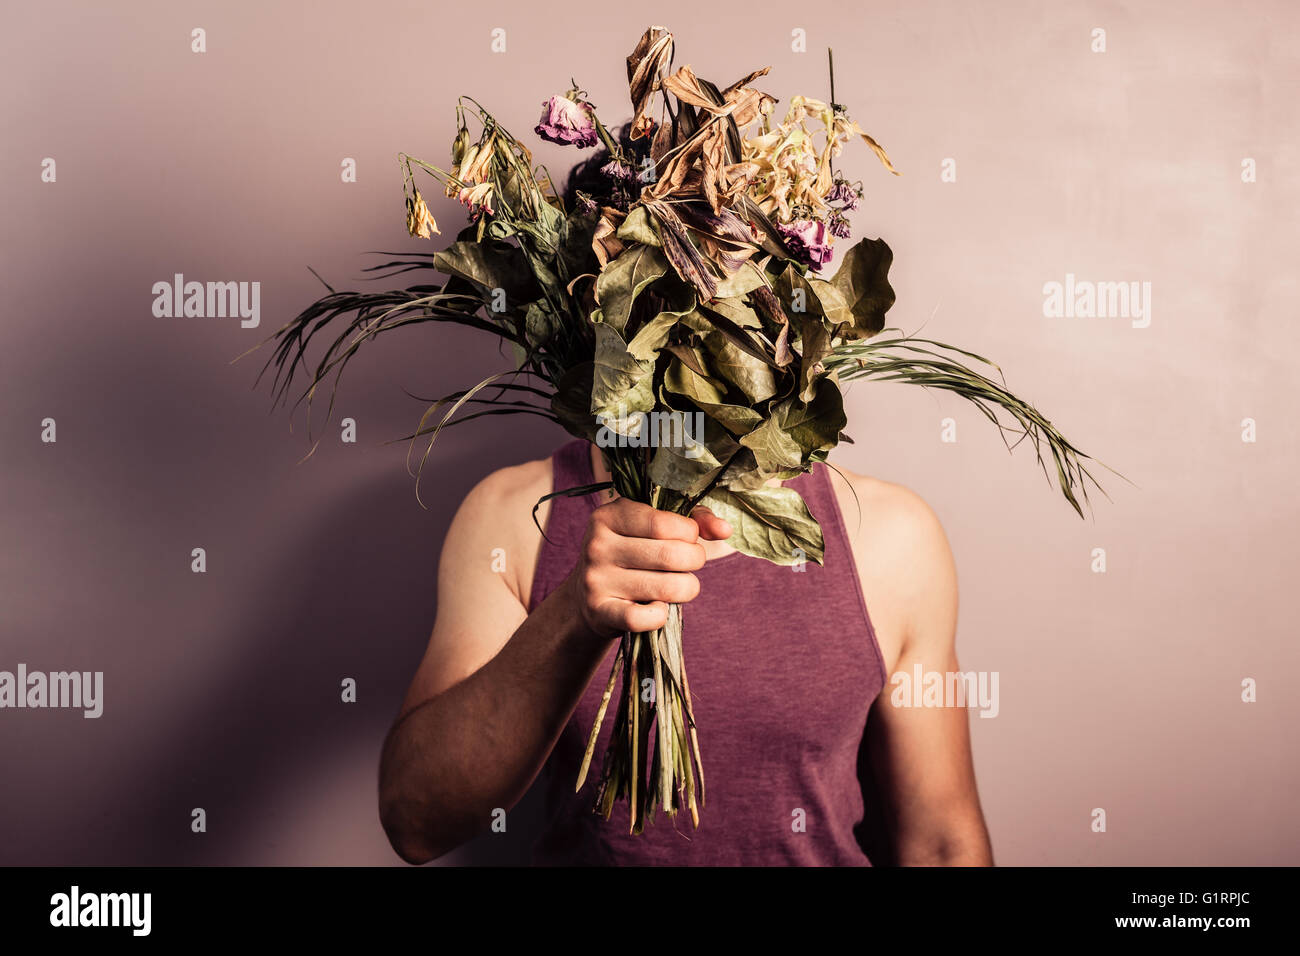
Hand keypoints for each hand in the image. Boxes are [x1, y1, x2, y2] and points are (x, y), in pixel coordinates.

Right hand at [562, 498, 732, 639]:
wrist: (587, 597)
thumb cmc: (632, 554)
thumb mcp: (652, 528)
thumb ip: (692, 520)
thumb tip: (724, 529)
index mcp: (610, 515)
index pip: (664, 523)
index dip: (690, 533)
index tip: (689, 539)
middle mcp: (597, 545)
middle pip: (669, 555)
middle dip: (694, 561)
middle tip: (690, 564)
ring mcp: (595, 580)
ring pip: (665, 588)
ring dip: (686, 589)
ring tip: (680, 585)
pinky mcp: (598, 612)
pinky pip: (644, 618)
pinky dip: (661, 616)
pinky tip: (659, 608)